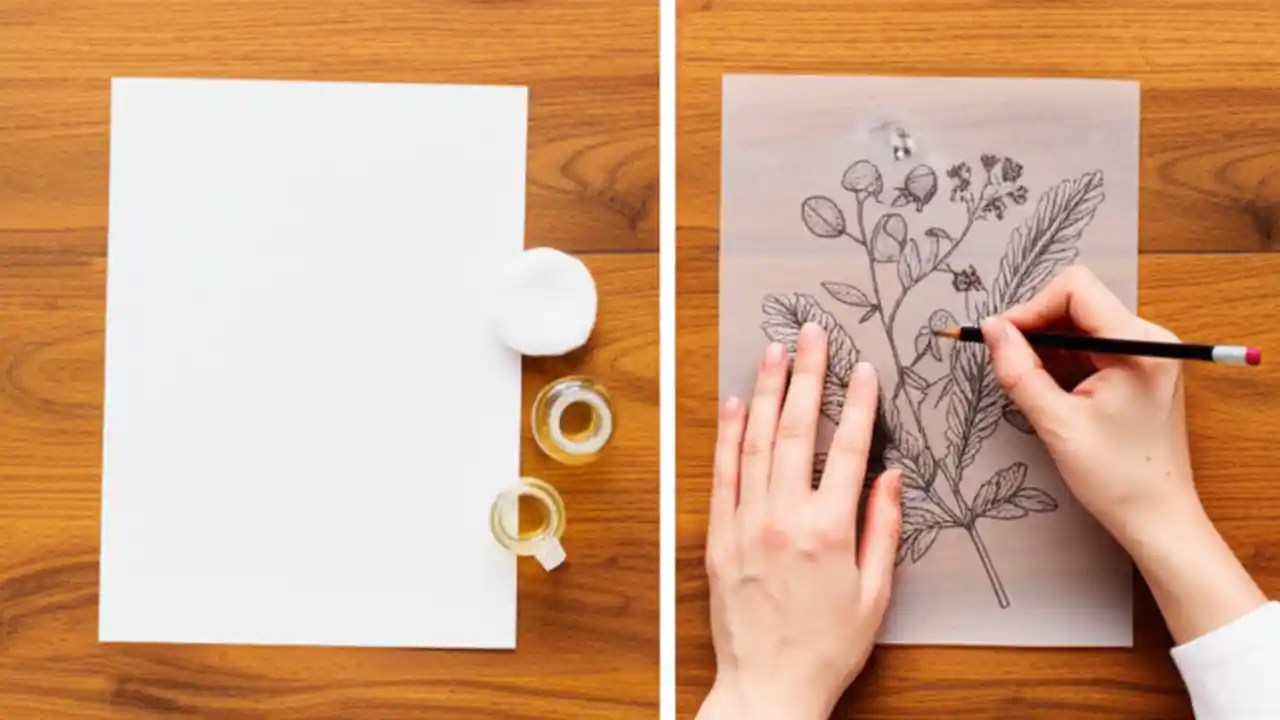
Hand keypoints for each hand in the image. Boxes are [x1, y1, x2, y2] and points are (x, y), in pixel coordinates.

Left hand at [698, 323, 901, 719]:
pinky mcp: (718, 537)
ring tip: (772, 352)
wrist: (769, 687)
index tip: (863, 370)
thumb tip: (889, 477)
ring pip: (754, 442)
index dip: (858, 404)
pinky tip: (732, 404)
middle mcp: (783, 517)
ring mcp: (745, 524)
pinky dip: (725, 436)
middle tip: (811, 335)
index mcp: (829, 530)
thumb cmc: (827, 648)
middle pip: (796, 430)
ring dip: (763, 392)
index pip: (849, 449)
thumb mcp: (875, 595)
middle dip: (806, 376)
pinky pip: (721, 474)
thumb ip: (883, 530)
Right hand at [982, 265, 1263, 643]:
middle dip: (1035, 325)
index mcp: (1139, 346)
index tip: (1002, 339)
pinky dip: (1062, 360)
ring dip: (1047, 345)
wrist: (1158, 519)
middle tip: (1005, 360)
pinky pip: (1092, 347)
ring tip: (1027, 381)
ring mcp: (1147, 355)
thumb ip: (1019, 370)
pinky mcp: (1140, 371)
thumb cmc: (1116, 478)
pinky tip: (1048, 390)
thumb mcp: (1057, 424)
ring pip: (1081, 324)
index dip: (1031, 307)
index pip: (1076, 289)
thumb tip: (991, 328)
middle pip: (1078, 302)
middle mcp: (1150, 340)